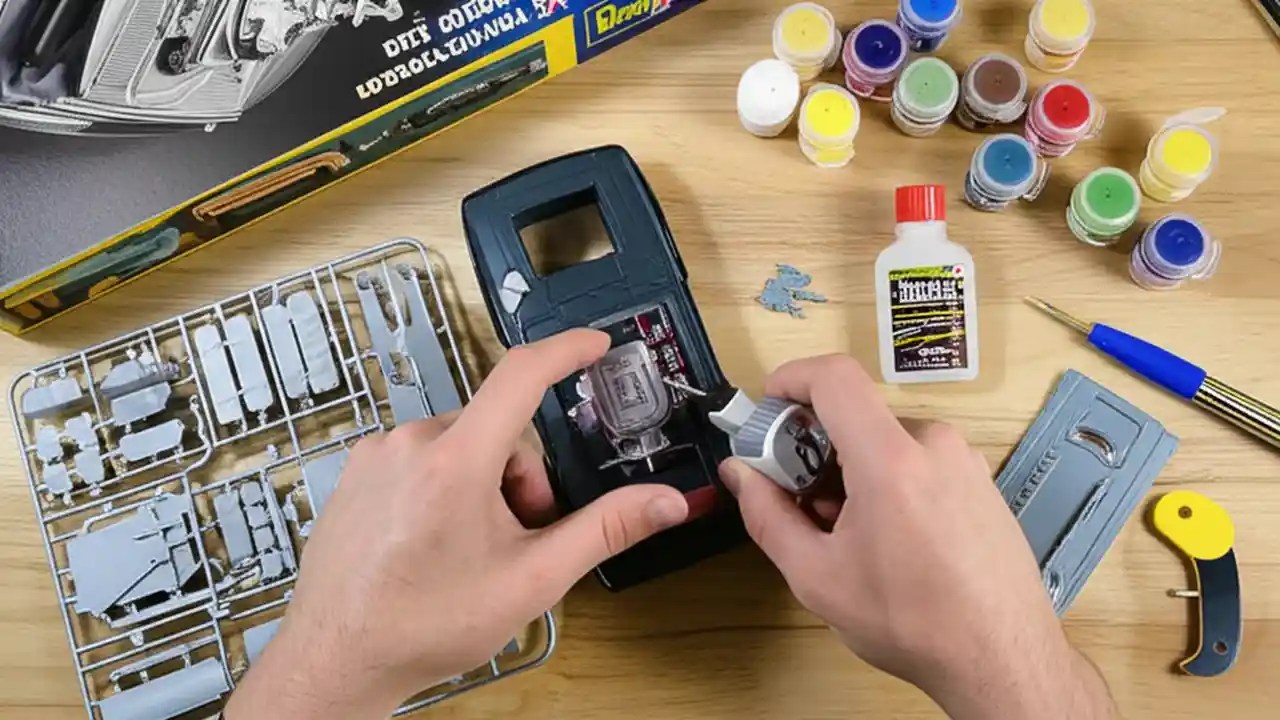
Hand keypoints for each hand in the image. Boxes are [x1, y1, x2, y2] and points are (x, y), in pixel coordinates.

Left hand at [226, 329, 692, 719]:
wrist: (337, 660)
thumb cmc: (428, 624)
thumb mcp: (532, 580)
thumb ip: (606, 530)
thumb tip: (667, 502)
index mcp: (456, 460)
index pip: (521, 374)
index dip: (566, 351)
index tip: (596, 345)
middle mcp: (410, 442)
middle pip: (496, 428)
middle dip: (520, 478)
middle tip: (519, 538)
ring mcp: (377, 455)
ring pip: (458, 445)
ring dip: (480, 484)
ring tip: (470, 550)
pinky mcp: (356, 472)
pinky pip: (419, 458)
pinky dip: (441, 487)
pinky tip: (432, 542)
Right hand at [719, 355, 1115, 719]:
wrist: (1002, 659)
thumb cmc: (914, 622)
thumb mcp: (817, 577)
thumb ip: (767, 515)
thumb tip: (740, 473)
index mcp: (891, 460)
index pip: (835, 376)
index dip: (792, 379)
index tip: (769, 408)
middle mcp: (934, 446)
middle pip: (856, 416)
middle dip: (815, 447)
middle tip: (797, 497)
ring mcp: (964, 461)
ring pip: (886, 441)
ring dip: (852, 471)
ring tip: (844, 532)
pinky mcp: (980, 480)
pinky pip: (919, 460)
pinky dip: (888, 482)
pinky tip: (885, 537)